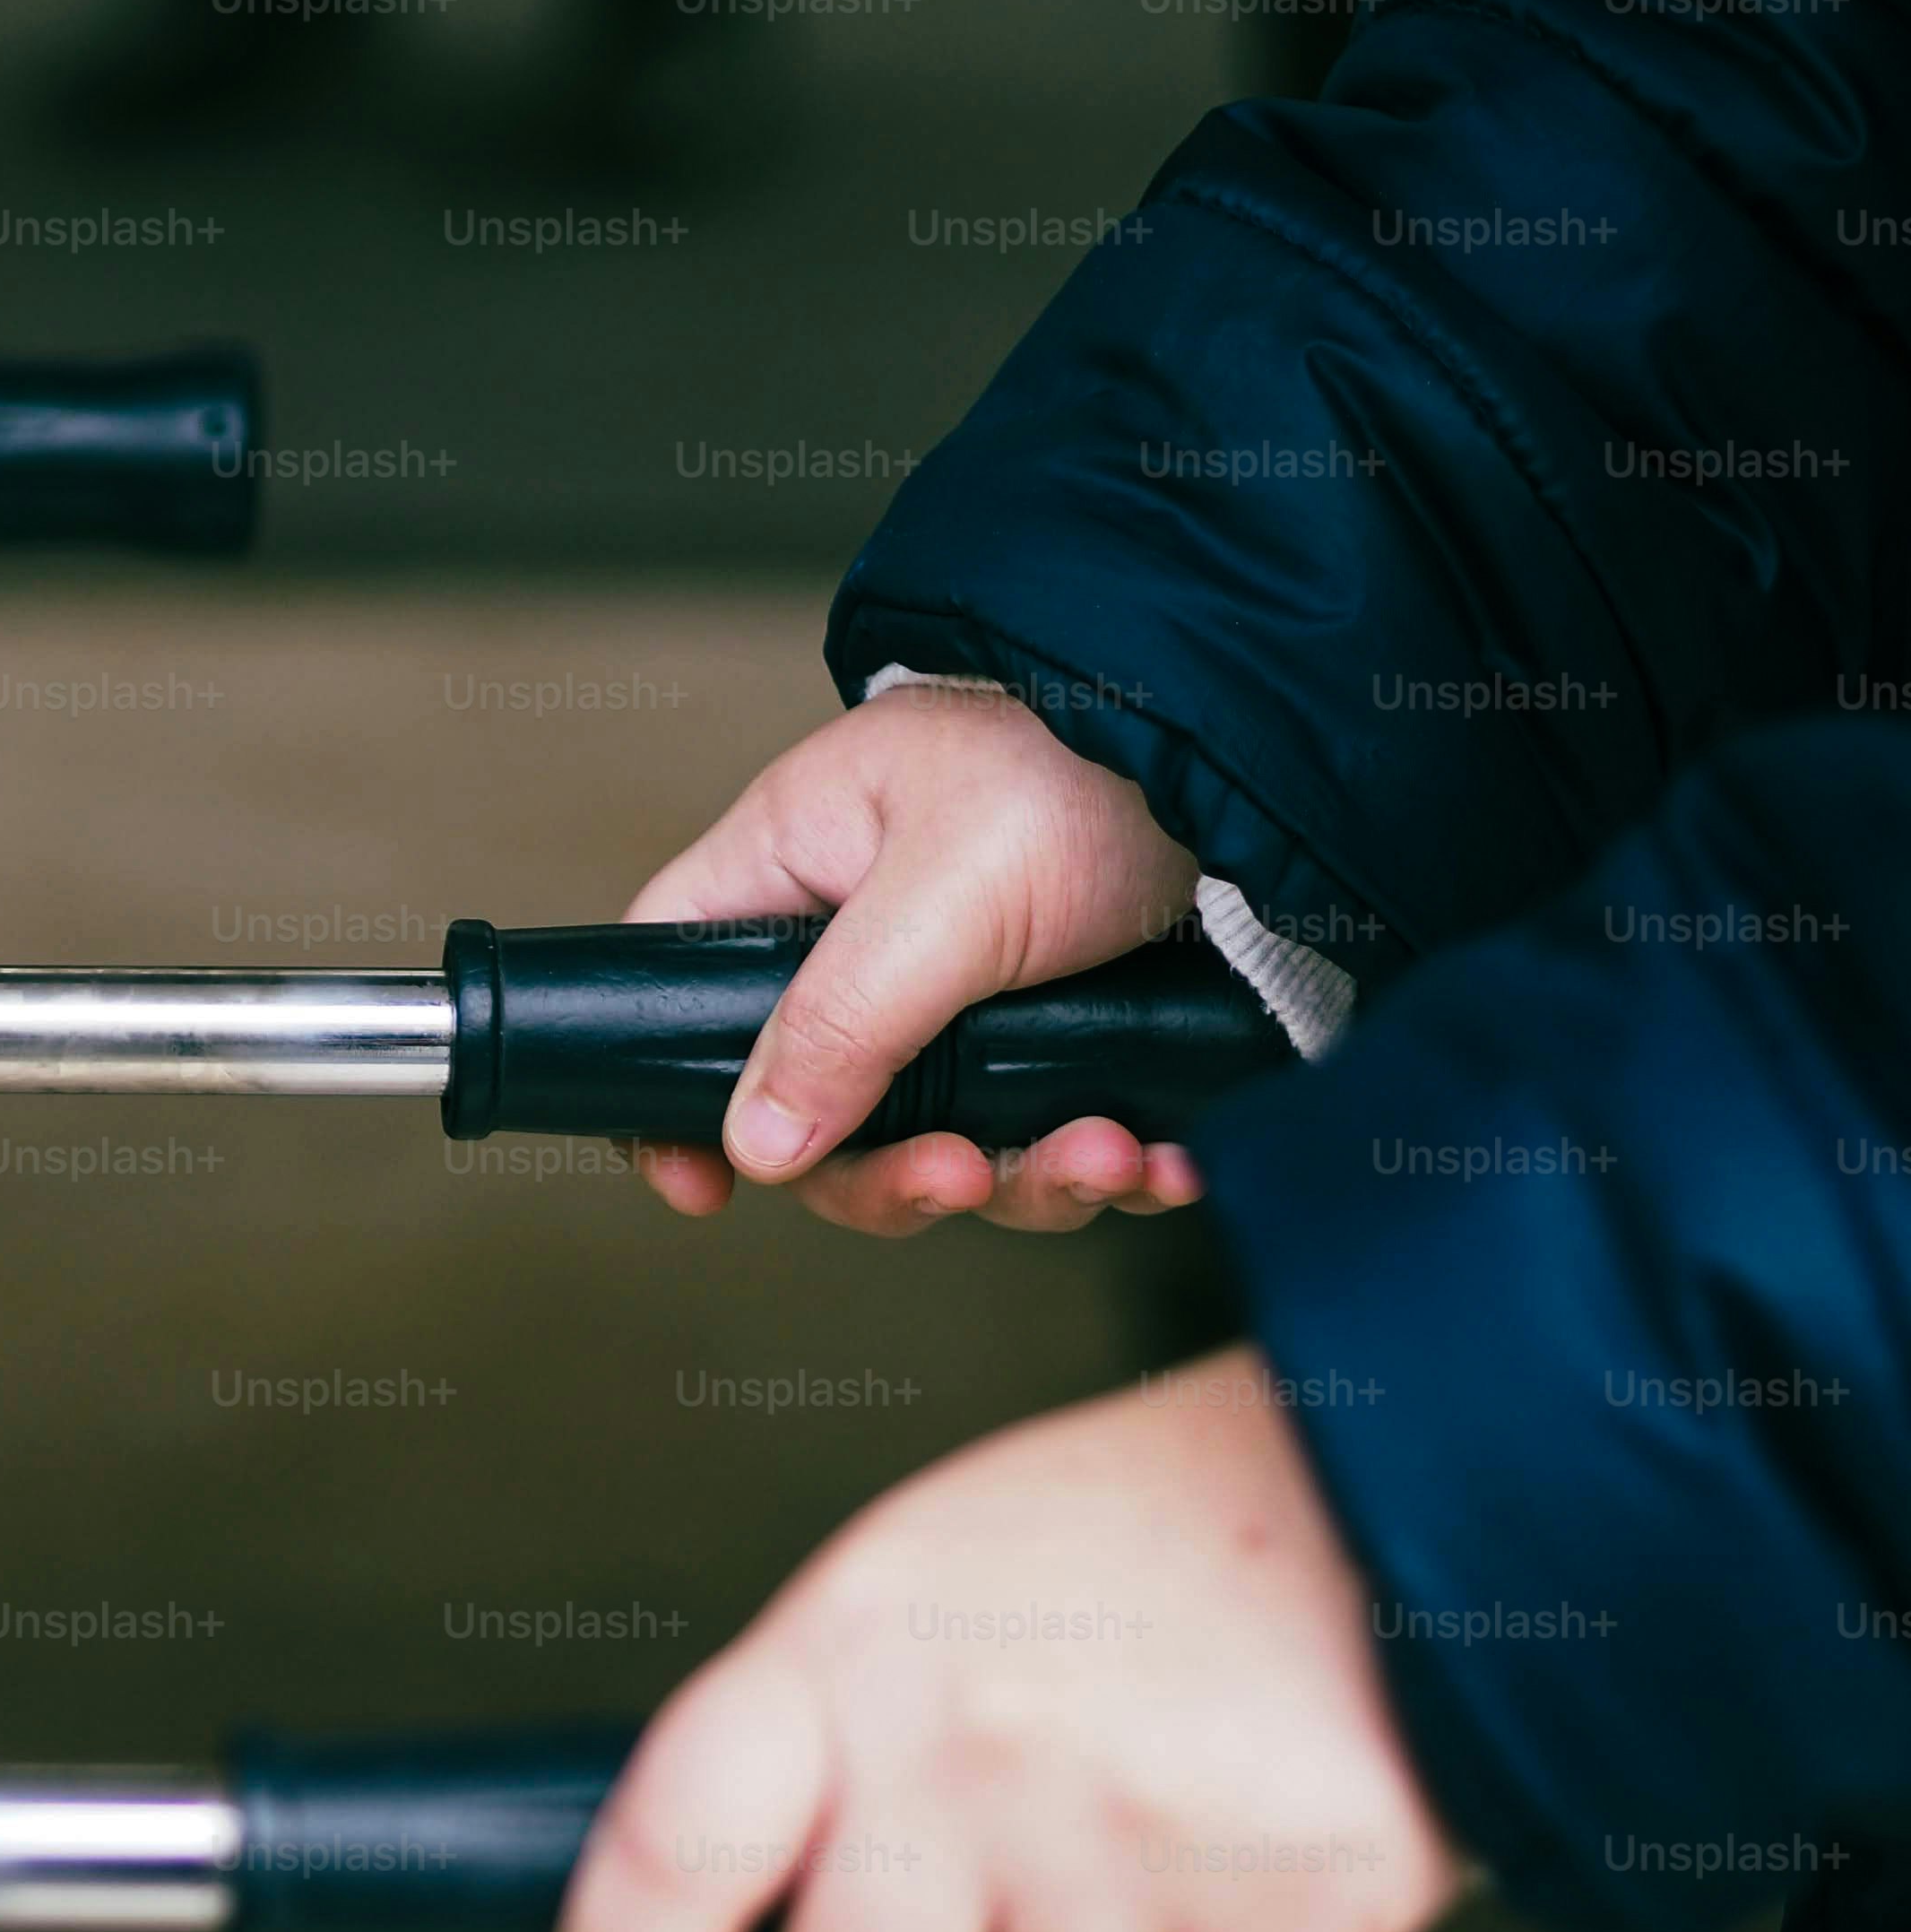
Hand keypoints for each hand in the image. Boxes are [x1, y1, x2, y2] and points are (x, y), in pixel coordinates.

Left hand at [556, 1347, 1463, 1931]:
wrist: (1394, 1495)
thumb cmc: (1127, 1552)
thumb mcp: (914, 1582)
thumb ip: (811, 1740)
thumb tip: (716, 1923)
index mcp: (849, 1653)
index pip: (669, 1857)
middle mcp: (970, 1749)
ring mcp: (1130, 1837)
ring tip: (1135, 1867)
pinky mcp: (1293, 1913)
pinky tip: (1239, 1895)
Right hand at [622, 678, 1204, 1233]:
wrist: (1262, 744)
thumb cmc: (1083, 760)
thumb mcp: (944, 898)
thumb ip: (839, 1025)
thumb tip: (753, 1147)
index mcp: (797, 872)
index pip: (676, 985)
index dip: (669, 1090)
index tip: (706, 1187)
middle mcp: (870, 944)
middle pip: (826, 1112)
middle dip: (901, 1172)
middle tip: (964, 1178)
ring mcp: (972, 996)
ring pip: (952, 1142)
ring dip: (1030, 1180)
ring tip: (1110, 1159)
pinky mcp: (1068, 1028)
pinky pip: (1059, 1136)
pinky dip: (1110, 1166)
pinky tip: (1163, 1161)